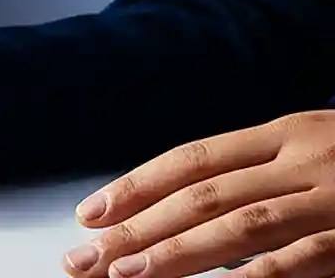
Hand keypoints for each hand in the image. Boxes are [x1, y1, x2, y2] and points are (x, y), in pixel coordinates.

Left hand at [63, 111, 334, 277]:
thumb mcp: (316, 153)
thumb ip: (257, 176)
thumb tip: (177, 212)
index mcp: (285, 133)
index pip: (193, 160)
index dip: (136, 187)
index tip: (88, 215)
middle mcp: (303, 160)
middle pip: (202, 194)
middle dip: (137, 228)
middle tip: (86, 257)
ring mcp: (333, 198)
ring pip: (240, 223)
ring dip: (176, 251)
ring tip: (125, 272)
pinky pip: (300, 257)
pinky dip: (252, 275)